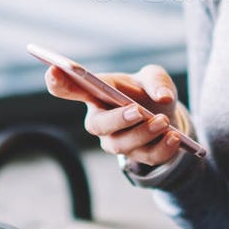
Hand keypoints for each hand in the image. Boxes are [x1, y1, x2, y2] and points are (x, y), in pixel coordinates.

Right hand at [46, 64, 180, 165]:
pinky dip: (163, 148)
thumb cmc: (150, 90)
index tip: (53, 70)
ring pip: (121, 144)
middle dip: (117, 119)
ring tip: (163, 122)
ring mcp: (116, 141)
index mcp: (97, 93)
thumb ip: (157, 81)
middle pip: (97, 125)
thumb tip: (162, 98)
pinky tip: (175, 137)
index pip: (69, 88)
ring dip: (143, 133)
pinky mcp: (138, 156)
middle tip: (137, 110)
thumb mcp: (155, 77)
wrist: (168, 114)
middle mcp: (100, 120)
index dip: (58, 81)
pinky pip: (147, 158)